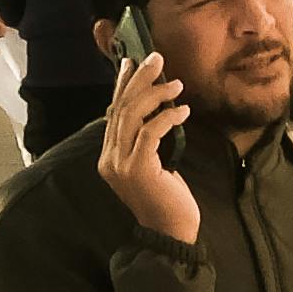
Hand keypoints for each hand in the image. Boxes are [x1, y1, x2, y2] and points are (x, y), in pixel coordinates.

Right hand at [94, 46, 204, 248]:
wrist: (170, 234)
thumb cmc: (166, 198)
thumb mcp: (150, 164)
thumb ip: (143, 141)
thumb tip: (151, 107)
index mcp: (109, 157)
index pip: (114, 112)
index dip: (123, 85)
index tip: (133, 62)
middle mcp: (109, 159)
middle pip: (121, 108)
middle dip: (139, 79)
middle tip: (156, 57)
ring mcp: (121, 164)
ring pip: (133, 115)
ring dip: (156, 93)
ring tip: (176, 82)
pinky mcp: (138, 169)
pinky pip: (151, 132)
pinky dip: (167, 117)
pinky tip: (183, 110)